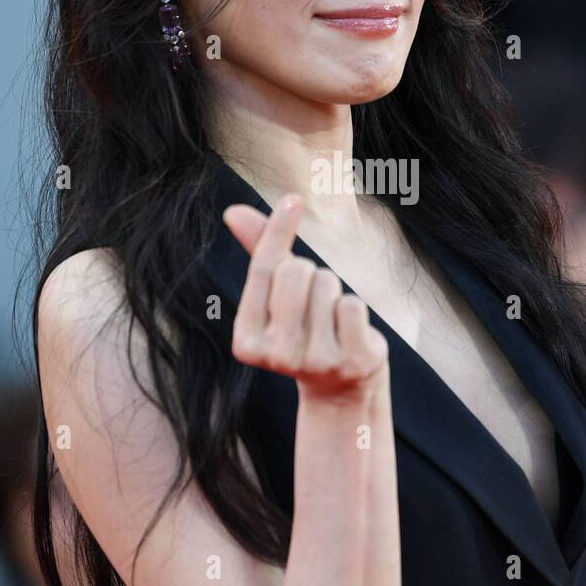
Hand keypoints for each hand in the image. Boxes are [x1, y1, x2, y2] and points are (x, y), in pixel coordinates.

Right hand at [222, 194, 389, 401]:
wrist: (339, 385)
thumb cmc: (302, 328)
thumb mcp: (276, 295)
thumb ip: (259, 254)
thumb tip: (232, 211)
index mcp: (245, 341)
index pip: (263, 269)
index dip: (278, 230)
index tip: (292, 200)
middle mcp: (276, 356)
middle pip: (295, 272)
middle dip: (309, 272)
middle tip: (311, 299)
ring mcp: (315, 362)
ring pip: (326, 286)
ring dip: (332, 292)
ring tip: (328, 320)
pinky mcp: (350, 362)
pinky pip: (352, 305)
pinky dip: (353, 309)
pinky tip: (348, 333)